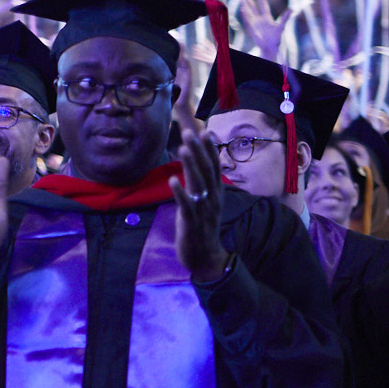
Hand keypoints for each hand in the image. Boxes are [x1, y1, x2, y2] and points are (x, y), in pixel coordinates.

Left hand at [171, 90, 229, 282]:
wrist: (205, 257)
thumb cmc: (201, 225)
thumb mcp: (204, 201)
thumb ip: (202, 182)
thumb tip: (197, 161)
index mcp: (216, 193)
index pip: (215, 167)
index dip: (209, 149)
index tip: (204, 130)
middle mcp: (212, 199)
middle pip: (207, 171)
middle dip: (199, 151)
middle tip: (189, 132)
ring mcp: (203, 210)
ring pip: (198, 184)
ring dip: (190, 165)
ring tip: (183, 148)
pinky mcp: (192, 222)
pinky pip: (186, 206)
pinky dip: (180, 192)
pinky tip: (172, 180)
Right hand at [238, 0, 285, 59]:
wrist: (270, 47)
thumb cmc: (276, 39)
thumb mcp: (281, 27)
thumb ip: (285, 18)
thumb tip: (292, 9)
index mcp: (267, 18)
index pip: (264, 7)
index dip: (262, 0)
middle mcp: (260, 20)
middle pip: (254, 9)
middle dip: (250, 2)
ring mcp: (255, 24)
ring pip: (250, 13)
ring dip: (246, 6)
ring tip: (242, 0)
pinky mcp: (252, 28)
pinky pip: (247, 20)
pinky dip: (245, 14)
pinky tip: (242, 9)